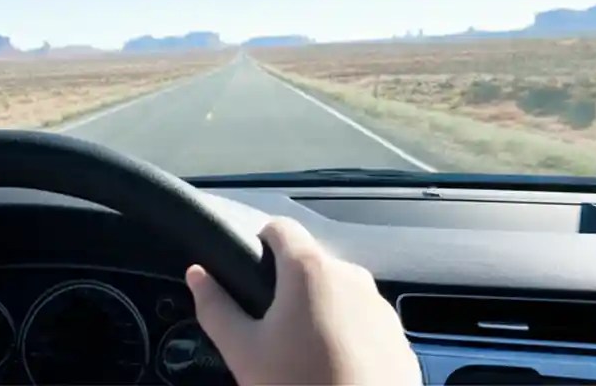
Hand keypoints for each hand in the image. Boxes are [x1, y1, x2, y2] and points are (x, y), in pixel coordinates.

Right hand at [186, 218, 420, 385]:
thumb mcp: (243, 351)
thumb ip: (215, 306)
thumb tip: (197, 274)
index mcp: (310, 271)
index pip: (280, 227)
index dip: (259, 242)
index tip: (250, 272)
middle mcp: (351, 276)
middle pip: (310, 263)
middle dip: (288, 286)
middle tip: (271, 329)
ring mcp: (380, 306)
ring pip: (339, 293)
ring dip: (319, 310)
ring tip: (303, 354)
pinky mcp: (398, 335)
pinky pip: (364, 321)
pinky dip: (347, 334)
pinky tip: (334, 368)